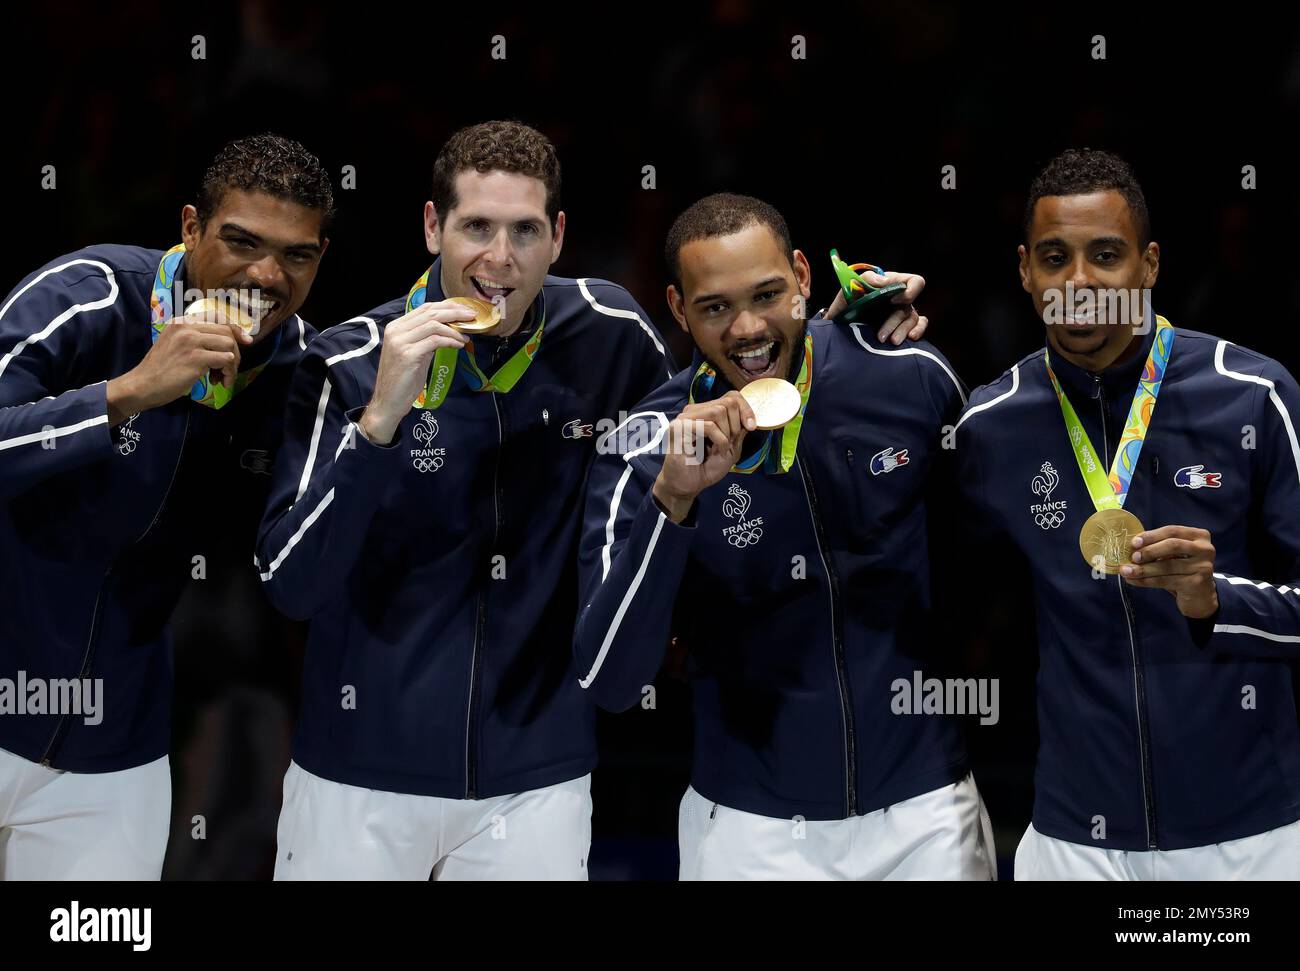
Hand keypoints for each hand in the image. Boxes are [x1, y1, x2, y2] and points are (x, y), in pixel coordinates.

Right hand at [106, 313, 252, 423]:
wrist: (142, 385)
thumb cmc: (160, 370)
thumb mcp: (175, 345)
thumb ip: (196, 339)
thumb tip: (227, 344)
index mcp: (181, 322)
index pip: (217, 317)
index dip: (235, 328)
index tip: (246, 340)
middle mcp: (186, 327)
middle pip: (227, 331)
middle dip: (236, 352)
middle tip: (229, 369)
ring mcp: (191, 341)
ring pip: (229, 346)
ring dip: (232, 365)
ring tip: (222, 378)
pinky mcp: (196, 358)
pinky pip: (226, 360)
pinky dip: (228, 372)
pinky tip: (219, 382)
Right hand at [358, 301, 473, 443]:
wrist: (388, 401)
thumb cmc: (403, 380)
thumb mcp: (414, 353)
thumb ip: (426, 339)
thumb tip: (448, 330)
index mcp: (396, 327)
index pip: (425, 308)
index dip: (447, 306)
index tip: (464, 309)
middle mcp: (396, 330)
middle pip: (430, 313)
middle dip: (454, 312)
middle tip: (472, 316)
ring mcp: (400, 342)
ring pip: (434, 325)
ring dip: (454, 329)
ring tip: (466, 336)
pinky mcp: (408, 354)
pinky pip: (435, 341)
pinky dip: (450, 341)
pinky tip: (459, 345)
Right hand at [652, 391, 755, 522]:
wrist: (688, 486)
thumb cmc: (706, 468)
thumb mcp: (731, 449)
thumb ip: (739, 432)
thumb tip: (750, 417)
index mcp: (706, 413)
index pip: (731, 396)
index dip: (746, 409)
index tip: (751, 427)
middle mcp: (695, 411)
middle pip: (728, 402)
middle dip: (736, 425)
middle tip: (729, 444)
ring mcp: (685, 418)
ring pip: (718, 410)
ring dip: (727, 433)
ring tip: (720, 448)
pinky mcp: (679, 427)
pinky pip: (709, 425)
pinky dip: (719, 440)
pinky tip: (714, 451)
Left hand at [824, 269, 927, 343]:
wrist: (840, 326)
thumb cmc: (846, 305)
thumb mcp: (850, 289)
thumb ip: (866, 279)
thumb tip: (884, 282)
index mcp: (891, 285)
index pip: (914, 281)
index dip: (910, 290)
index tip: (893, 300)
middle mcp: (899, 299)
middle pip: (909, 306)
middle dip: (895, 322)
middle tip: (881, 336)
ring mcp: (902, 313)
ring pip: (912, 320)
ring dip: (902, 331)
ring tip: (891, 342)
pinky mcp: (902, 327)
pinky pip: (919, 327)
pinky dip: (918, 331)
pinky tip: (910, 338)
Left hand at [1120, 525, 1218, 618]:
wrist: (1200, 597)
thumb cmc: (1183, 570)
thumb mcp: (1174, 555)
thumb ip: (1158, 546)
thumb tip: (1131, 546)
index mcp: (1199, 536)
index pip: (1172, 531)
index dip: (1151, 536)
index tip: (1134, 542)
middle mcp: (1205, 549)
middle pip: (1173, 545)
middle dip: (1149, 551)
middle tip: (1133, 557)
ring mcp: (1203, 567)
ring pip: (1167, 566)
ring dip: (1143, 569)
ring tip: (1126, 571)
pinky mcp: (1197, 583)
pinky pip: (1166, 581)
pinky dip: (1146, 581)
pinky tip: (1133, 581)